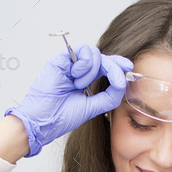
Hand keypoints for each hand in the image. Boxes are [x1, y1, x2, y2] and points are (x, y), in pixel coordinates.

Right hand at [4, 45, 132, 155]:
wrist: (43, 120)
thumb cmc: (61, 116)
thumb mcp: (93, 108)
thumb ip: (109, 96)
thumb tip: (122, 82)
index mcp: (86, 81)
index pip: (106, 68)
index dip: (118, 65)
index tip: (129, 67)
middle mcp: (79, 71)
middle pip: (103, 58)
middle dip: (113, 67)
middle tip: (116, 79)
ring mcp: (70, 64)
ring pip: (94, 53)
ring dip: (93, 70)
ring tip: (80, 84)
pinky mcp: (62, 58)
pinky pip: (82, 51)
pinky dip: (84, 64)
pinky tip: (75, 77)